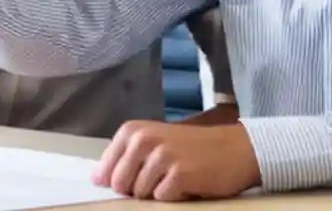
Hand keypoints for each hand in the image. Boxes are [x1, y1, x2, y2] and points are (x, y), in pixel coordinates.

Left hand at [93, 121, 260, 200]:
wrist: (236, 149)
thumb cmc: (192, 149)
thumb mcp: (154, 143)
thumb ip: (126, 157)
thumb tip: (96, 178)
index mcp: (133, 131)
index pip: (105, 169)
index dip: (118, 181)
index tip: (137, 178)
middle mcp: (144, 139)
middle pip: (120, 185)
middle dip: (138, 190)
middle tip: (162, 179)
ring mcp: (161, 156)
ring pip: (140, 194)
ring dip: (158, 194)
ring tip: (177, 179)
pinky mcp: (179, 174)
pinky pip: (162, 200)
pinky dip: (174, 198)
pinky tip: (189, 185)